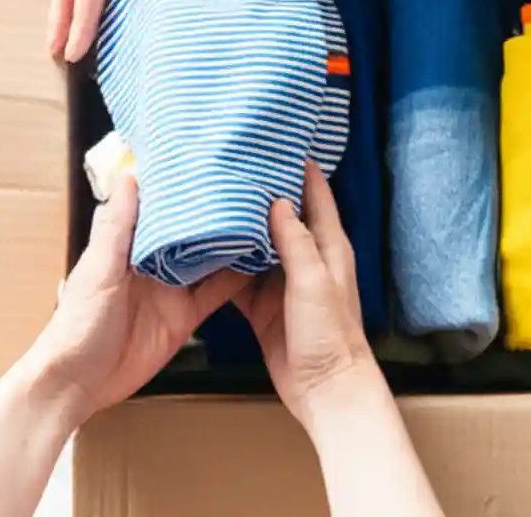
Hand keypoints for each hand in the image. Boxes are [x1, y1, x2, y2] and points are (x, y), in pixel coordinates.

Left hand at [26, 173, 247, 422]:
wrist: (79, 384)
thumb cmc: (77, 325)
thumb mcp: (98, 271)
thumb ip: (116, 227)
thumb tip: (129, 175)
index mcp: (126, 243)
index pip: (157, 205)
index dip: (178, 184)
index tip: (205, 157)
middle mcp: (152, 261)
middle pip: (188, 230)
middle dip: (213, 210)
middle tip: (249, 182)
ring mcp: (171, 289)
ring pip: (208, 258)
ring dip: (231, 241)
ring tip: (264, 215)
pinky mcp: (185, 316)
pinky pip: (215, 293)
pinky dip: (237, 279)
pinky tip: (261, 262)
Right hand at [232, 162, 378, 428]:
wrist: (325, 390)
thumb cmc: (330, 335)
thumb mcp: (314, 282)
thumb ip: (296, 241)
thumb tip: (277, 201)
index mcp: (328, 247)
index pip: (315, 195)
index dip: (298, 168)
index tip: (275, 141)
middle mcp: (305, 259)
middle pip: (280, 215)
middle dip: (257, 192)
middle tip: (228, 166)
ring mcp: (282, 282)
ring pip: (255, 244)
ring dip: (236, 227)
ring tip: (207, 199)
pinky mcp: (262, 305)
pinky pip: (238, 277)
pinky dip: (222, 264)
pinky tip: (200, 250)